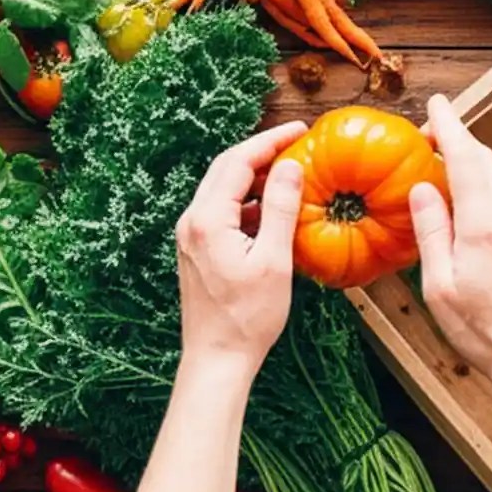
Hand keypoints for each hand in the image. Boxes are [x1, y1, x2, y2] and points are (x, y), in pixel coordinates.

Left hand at [176, 122, 306, 371]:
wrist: (216, 359)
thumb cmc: (247, 317)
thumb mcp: (274, 261)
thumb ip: (281, 209)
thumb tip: (291, 167)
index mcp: (207, 220)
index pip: (237, 162)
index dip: (270, 141)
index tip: (300, 131)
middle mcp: (191, 222)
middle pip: (225, 169)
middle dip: (261, 152)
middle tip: (296, 144)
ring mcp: (191, 236)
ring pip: (223, 190)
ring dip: (255, 178)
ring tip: (290, 174)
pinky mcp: (197, 250)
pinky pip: (222, 213)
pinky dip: (248, 203)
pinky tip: (273, 211)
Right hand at [409, 94, 491, 385]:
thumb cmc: (484, 334)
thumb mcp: (440, 287)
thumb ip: (432, 232)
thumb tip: (422, 188)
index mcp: (481, 226)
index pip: (464, 160)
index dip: (448, 127)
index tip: (436, 106)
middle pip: (486, 164)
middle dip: (460, 143)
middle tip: (434, 141)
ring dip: (487, 160)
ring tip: (465, 156)